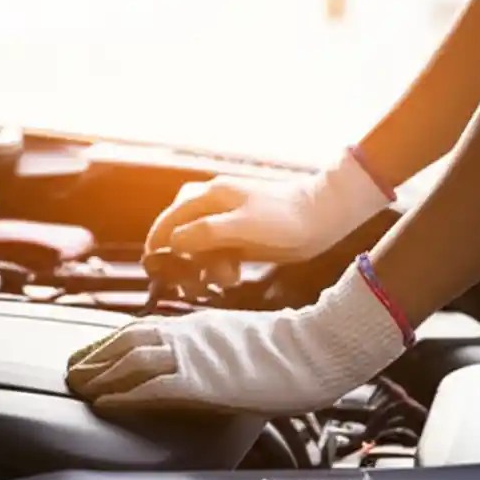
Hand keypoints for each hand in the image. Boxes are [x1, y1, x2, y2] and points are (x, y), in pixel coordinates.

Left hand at [67, 262, 406, 415]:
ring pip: (130, 360)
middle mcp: (189, 332)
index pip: (143, 327)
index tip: (94, 352)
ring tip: (80, 386)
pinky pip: (149, 387)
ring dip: (100, 374)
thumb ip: (216, 351)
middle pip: (127, 339)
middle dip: (96, 355)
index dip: (112, 341)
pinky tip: (104, 403)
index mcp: (199, 322)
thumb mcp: (241, 342)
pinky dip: (122, 394)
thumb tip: (208, 370)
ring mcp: (193, 354)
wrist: (316, 348)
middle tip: (74, 370)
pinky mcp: (200, 379)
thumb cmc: (291, 349)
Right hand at [144, 149, 389, 288]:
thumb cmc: (284, 218)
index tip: (154, 269)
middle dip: (182, 260)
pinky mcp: (239, 234)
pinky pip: (216, 252)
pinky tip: (231, 276)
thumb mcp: (241, 227)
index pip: (168, 219)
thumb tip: (173, 242)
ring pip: (198, 247)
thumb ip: (204, 233)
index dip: (158, 244)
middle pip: (180, 234)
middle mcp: (211, 205)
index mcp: (208, 196)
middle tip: (190, 283)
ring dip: (204, 267)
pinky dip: (218, 266)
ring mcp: (225, 219)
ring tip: (222, 280)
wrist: (325, 216)